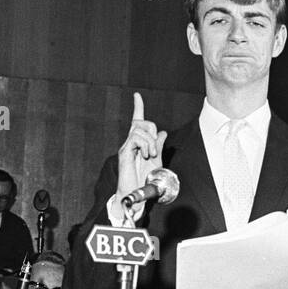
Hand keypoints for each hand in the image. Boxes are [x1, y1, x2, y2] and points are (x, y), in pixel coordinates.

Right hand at [117, 91, 167, 218]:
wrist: (137, 192)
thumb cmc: (144, 179)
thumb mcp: (157, 160)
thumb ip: (159, 146)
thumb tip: (163, 133)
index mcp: (139, 143)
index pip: (137, 120)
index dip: (138, 107)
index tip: (137, 96)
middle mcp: (131, 142)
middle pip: (141, 122)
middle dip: (152, 130)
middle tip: (155, 150)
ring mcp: (127, 147)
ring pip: (139, 129)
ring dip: (150, 142)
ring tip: (151, 155)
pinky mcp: (124, 152)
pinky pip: (136, 138)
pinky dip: (145, 145)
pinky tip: (146, 155)